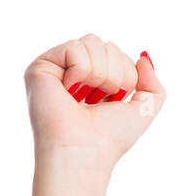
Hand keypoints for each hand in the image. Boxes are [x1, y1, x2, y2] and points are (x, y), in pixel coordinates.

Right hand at [23, 33, 166, 173]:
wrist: (84, 152)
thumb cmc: (110, 138)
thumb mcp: (145, 111)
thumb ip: (154, 86)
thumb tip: (144, 57)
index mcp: (94, 81)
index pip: (118, 55)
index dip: (127, 77)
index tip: (113, 102)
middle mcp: (74, 73)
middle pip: (107, 45)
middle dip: (116, 75)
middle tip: (100, 101)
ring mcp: (57, 69)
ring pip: (93, 42)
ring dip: (101, 74)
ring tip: (86, 98)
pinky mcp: (41, 67)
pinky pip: (74, 48)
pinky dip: (81, 72)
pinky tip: (70, 92)